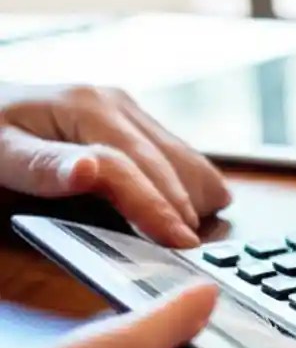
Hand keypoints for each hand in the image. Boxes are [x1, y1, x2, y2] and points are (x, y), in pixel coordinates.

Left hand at [0, 84, 230, 247]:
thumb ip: (42, 165)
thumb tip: (90, 171)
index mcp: (85, 106)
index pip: (132, 164)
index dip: (156, 205)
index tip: (176, 240)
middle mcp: (113, 102)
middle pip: (163, 158)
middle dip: (182, 204)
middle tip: (193, 246)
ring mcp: (124, 107)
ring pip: (176, 150)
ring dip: (193, 189)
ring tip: (202, 225)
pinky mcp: (127, 117)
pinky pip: (169, 147)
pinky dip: (186, 176)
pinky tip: (195, 198)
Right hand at [0, 284, 232, 347]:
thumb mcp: (138, 340)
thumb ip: (181, 314)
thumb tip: (213, 292)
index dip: (251, 330)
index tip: (256, 299)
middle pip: (208, 346)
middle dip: (211, 314)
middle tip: (213, 279)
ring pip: (172, 341)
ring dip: (174, 313)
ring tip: (178, 279)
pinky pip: (142, 342)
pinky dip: (143, 319)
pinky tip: (136, 297)